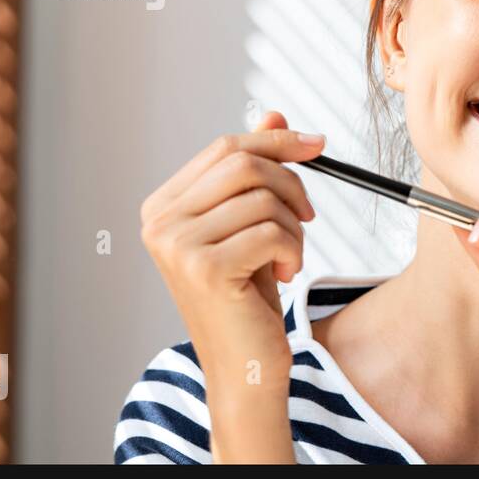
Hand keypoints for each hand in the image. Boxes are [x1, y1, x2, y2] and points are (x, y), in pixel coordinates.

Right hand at [140, 111, 323, 461]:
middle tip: (308, 215)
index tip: (318, 144)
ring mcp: (176, 244)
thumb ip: (256, 171)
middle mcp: (160, 221)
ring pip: (262, 198)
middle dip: (291, 183)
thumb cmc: (248, 297)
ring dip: (292, 226)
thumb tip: (275, 113)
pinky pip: (270, 232)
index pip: (225, 146)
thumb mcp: (252, 225)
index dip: (277, 140)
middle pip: (243, 162)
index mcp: (164, 205)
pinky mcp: (204, 268)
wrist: (245, 365)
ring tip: (286, 257)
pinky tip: (283, 276)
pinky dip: (293, 251)